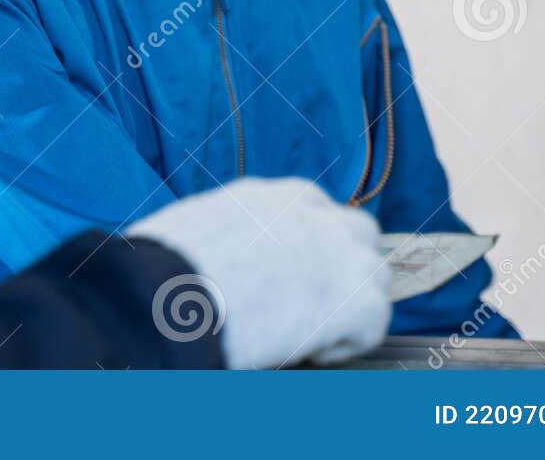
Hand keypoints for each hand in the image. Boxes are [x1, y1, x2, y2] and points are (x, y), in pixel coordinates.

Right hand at [127, 176, 391, 367]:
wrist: (181, 292)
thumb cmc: (171, 265)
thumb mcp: (202, 225)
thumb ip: (232, 231)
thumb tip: (225, 255)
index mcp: (276, 195)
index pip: (312, 207)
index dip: (306, 241)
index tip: (289, 267)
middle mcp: (318, 215)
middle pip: (356, 231)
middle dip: (342, 260)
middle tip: (312, 296)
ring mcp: (345, 255)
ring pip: (373, 273)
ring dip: (350, 298)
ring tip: (312, 328)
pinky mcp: (360, 301)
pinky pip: (373, 324)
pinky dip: (345, 342)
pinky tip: (307, 350)